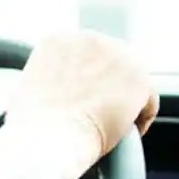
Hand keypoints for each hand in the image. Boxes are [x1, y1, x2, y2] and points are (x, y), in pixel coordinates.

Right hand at [6, 31, 159, 157]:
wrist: (46, 139)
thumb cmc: (31, 127)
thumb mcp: (30, 90)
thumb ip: (50, 80)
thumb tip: (60, 93)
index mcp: (57, 41)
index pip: (85, 55)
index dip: (86, 80)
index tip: (83, 100)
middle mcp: (88, 39)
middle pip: (112, 60)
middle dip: (109, 85)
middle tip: (101, 113)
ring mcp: (116, 56)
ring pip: (132, 79)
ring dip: (125, 100)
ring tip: (114, 125)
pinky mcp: (139, 78)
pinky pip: (148, 100)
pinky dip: (140, 119)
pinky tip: (125, 134)